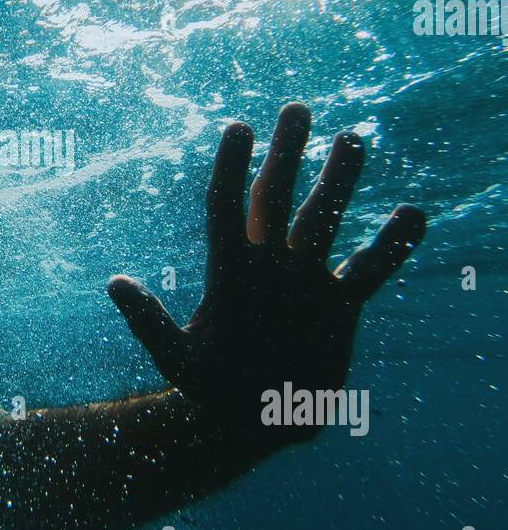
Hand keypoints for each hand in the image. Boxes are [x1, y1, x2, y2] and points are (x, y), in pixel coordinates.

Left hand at [108, 103, 425, 435]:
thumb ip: (149, 322)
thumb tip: (114, 283)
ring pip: (325, 221)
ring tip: (353, 139)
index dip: (231, 168)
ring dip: (339, 182)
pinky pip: (370, 268)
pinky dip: (392, 246)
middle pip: (278, 198)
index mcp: (229, 269)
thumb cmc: (208, 388)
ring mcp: (305, 280)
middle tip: (297, 109)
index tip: (238, 128)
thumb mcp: (176, 359)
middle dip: (288, 155)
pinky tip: (414, 215)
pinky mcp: (338, 305)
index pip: (227, 206)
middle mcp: (268, 264)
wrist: (250, 420)